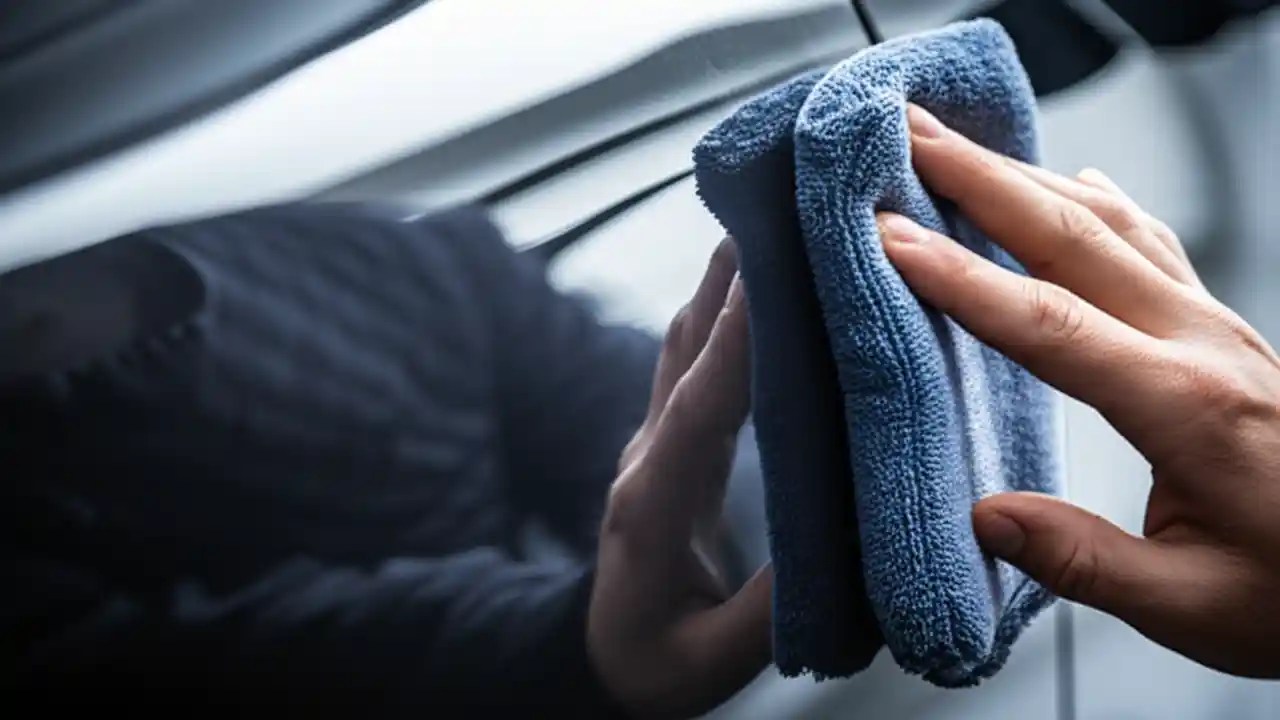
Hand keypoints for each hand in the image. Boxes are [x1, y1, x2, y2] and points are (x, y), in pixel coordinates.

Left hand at [588, 239, 772, 717]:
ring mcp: (652, 439)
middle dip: (731, 273)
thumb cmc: (650, 663)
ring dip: (727, 276)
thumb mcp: (710, 658)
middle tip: (785, 199)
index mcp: (652, 506)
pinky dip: (727, 309)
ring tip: (781, 212)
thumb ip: (771, 609)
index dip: (734, 340)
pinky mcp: (670, 436)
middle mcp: (646, 455)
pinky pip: (695, 357)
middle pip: (686, 347)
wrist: (597, 657)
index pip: (696, 410)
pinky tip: (760, 276)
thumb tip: (850, 547)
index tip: (770, 271)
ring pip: (688, 339)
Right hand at [877, 104, 1279, 677]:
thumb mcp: (1190, 606)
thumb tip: (985, 518)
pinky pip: (1150, 240)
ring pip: (1111, 224)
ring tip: (963, 148)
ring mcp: (1216, 326)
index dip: (963, 278)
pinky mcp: (1220, 330)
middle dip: (984, 180)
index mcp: (1187, 407)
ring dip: (1030, 177)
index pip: (1052, 325)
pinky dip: (1098, 200)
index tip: (894, 237)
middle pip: (1075, 237)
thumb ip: (1082, 560)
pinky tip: (1075, 180)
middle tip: (912, 137)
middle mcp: (1202, 344)